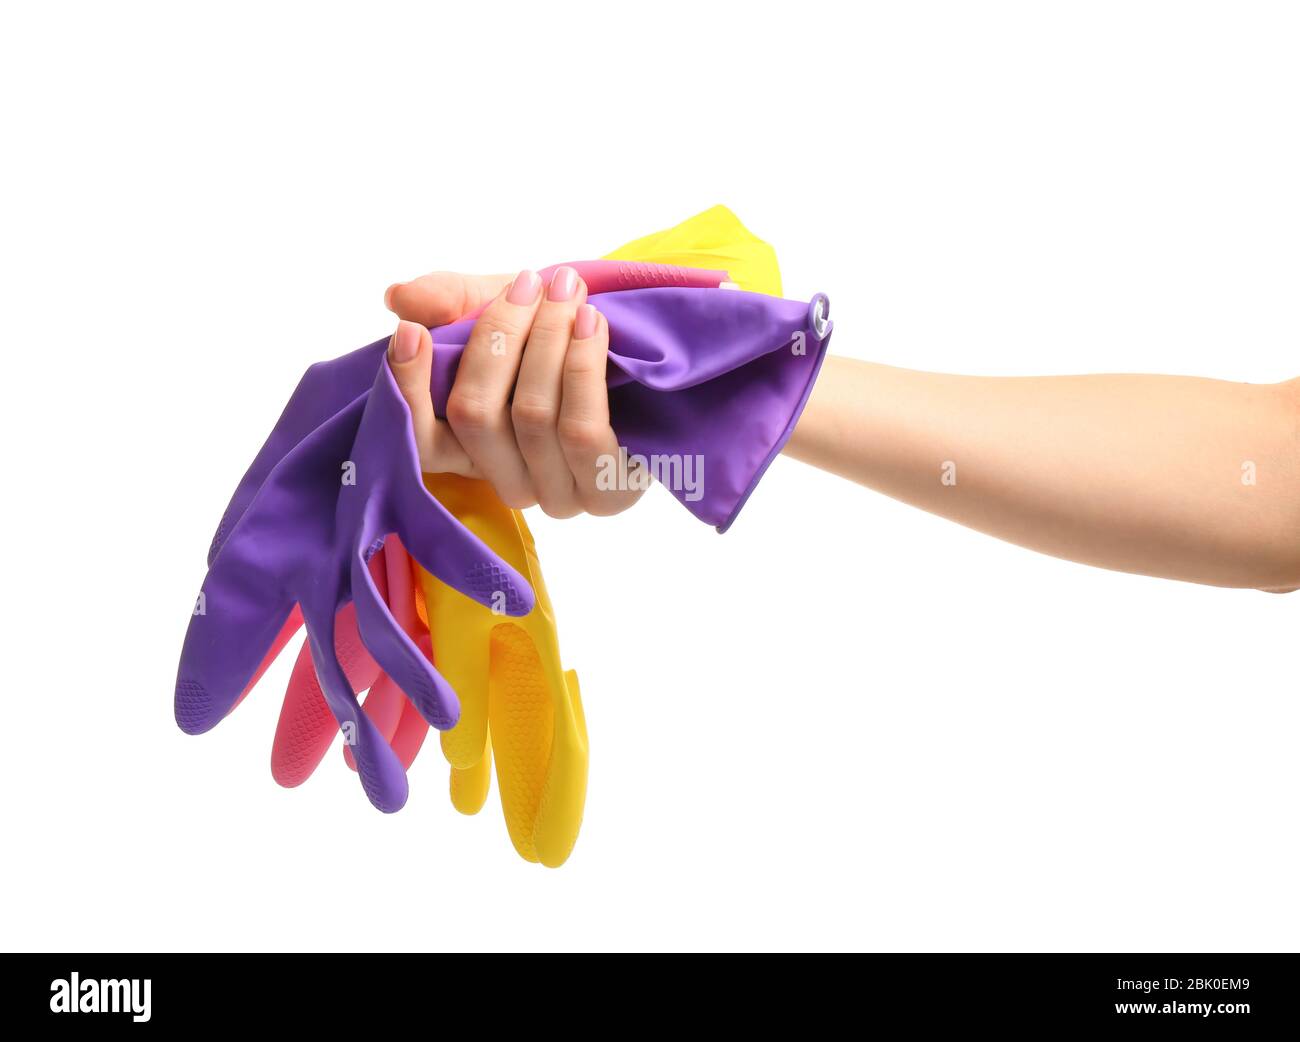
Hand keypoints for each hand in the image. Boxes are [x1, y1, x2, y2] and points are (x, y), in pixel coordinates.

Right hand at [384, 267, 644, 517]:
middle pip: (476, 415)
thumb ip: (451, 302)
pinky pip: (580, 429)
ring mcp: (558, 496)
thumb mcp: (505, 308)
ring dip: (548, 341)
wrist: (650, 351)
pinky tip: (591, 323)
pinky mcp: (608, 494)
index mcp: (472, 452)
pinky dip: (582, 366)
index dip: (407, 389)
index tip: (411, 332)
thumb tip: (400, 299)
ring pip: (531, 416)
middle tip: (530, 282)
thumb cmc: (565, 336)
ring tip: (567, 290)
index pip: (418, 440)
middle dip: (500, 336)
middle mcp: (508, 483)